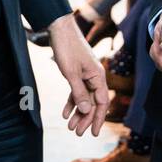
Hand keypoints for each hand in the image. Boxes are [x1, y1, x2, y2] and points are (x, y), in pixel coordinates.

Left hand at [47, 13, 108, 136]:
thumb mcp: (71, 73)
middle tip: (76, 133)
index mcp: (98, 76)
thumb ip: (79, 92)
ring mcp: (86, 75)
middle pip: (93, 102)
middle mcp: (94, 77)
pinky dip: (71, 101)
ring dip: (78, 112)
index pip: (102, 102)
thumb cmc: (67, 48)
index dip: (98, 119)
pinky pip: (76, 91)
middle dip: (85, 118)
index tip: (94, 133)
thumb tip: (87, 110)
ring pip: (84, 98)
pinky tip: (65, 113)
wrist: (59, 28)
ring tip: (70, 126)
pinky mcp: (77, 72)